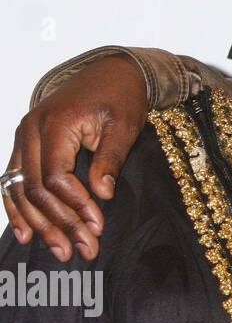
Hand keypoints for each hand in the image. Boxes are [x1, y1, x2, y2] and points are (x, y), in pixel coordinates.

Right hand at [3, 55, 148, 261]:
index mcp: (56, 124)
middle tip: (82, 249)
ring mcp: (23, 137)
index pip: (57, 177)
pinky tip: (26, 233)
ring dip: (39, 223)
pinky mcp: (25, 143)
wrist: (111, 71)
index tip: (97, 226)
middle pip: (36, 188)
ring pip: (21, 188)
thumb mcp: (124, 125)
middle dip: (59, 223)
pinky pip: (14, 179)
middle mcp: (31, 130)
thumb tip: (102, 195)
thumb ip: (110, 159)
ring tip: (60, 251)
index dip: (75, 205)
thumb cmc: (120, 96)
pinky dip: (18, 207)